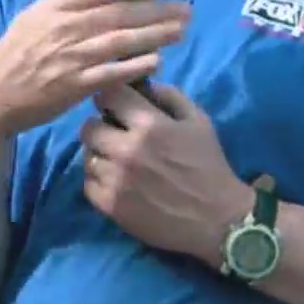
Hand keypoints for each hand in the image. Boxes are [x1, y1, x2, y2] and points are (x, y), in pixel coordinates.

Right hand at [0, 0, 187, 137]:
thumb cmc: (18, 54)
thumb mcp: (35, 18)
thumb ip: (67, 4)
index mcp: (53, 7)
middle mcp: (62, 28)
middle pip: (117, 13)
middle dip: (155, 9)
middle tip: (184, 8)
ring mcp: (68, 57)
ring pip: (119, 41)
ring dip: (154, 34)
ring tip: (180, 30)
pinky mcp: (73, 86)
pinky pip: (110, 73)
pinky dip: (135, 65)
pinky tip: (157, 60)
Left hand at [80, 83, 251, 263]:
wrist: (217, 220)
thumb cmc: (209, 166)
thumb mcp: (199, 122)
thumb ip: (169, 96)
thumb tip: (141, 83)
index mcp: (149, 125)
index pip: (108, 95)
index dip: (110, 97)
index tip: (116, 104)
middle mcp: (126, 149)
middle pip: (88, 126)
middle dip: (101, 126)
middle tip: (114, 135)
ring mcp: (115, 179)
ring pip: (87, 155)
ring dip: (100, 154)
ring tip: (117, 160)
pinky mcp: (110, 205)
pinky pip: (88, 182)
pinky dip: (98, 179)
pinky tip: (117, 181)